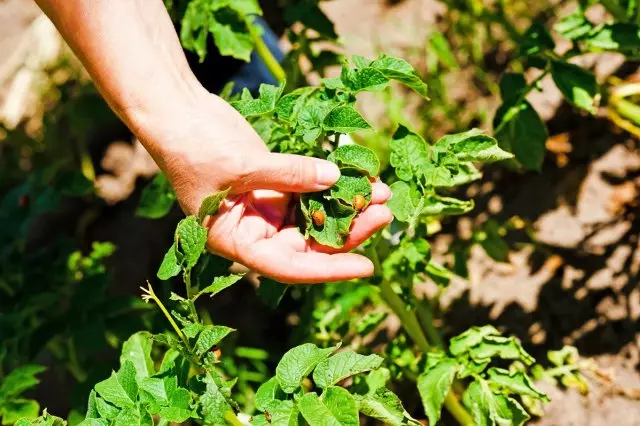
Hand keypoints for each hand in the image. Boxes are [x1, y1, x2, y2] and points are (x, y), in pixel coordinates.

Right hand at [138, 90, 391, 283]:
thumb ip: (288, 174)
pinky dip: (334, 183)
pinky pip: (313, 189)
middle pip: (308, 243)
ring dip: (347, 206)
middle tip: (382, 214)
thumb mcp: (240, 165)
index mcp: (235, 242)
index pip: (286, 266)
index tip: (366, 266)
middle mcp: (254, 230)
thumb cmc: (192, 146)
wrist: (177, 111)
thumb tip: (336, 178)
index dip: (327, 269)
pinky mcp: (277, 182)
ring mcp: (267, 206)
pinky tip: (360, 175)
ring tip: (381, 192)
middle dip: (347, 231)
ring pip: (315, 216)